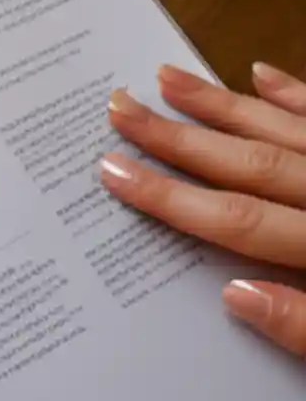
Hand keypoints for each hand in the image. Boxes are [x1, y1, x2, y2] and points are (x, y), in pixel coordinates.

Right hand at [102, 62, 305, 356]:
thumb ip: (305, 326)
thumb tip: (235, 295)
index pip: (236, 220)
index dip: (170, 197)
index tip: (113, 172)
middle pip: (249, 164)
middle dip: (178, 138)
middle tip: (121, 109)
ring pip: (283, 132)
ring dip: (222, 106)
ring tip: (167, 79)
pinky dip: (296, 97)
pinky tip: (260, 74)